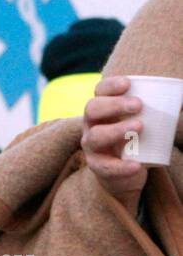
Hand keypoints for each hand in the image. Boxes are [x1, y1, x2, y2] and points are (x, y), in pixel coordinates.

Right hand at [82, 76, 147, 212]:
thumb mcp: (147, 119)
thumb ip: (163, 105)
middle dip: (114, 105)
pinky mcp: (98, 166)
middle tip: (139, 105)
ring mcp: (92, 146)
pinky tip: (136, 166)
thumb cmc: (139, 137)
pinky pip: (106, 167)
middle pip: (93, 109)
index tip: (129, 83)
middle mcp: (92, 125)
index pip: (100, 91)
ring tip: (139, 127)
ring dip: (116, 130)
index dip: (110, 85)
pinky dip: (121, 167)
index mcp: (103, 109)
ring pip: (96, 136)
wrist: (127, 171)